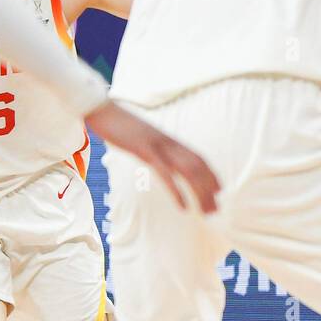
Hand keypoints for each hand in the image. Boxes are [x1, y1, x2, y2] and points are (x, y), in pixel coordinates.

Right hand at [85, 101, 221, 212]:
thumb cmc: (118, 124)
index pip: (198, 157)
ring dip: (200, 193)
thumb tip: (157, 156)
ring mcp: (158, 145)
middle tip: (216, 209)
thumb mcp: (141, 137)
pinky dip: (177, 192)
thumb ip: (153, 146)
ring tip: (206, 212)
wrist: (101, 109)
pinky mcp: (145, 150)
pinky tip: (183, 207)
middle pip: (198, 167)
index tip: (220, 190)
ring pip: (188, 172)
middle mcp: (169, 141)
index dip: (211, 173)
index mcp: (169, 139)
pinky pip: (166, 174)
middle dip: (209, 188)